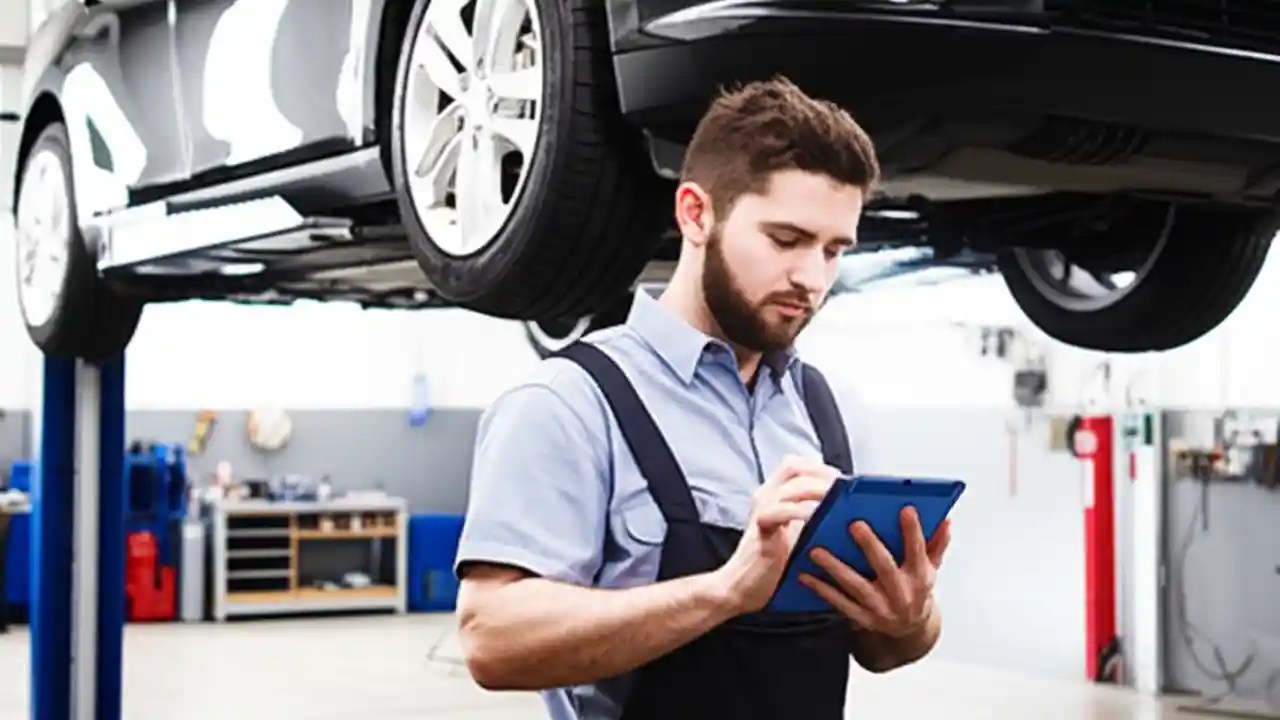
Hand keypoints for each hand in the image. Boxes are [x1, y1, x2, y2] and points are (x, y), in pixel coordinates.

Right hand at [711, 455, 839, 614]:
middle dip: (822, 475)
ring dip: (818, 491)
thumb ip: (813, 516)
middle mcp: (766, 496)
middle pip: (794, 466)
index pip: (797, 464)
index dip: (821, 467)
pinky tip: (817, 517)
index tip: (842, 479)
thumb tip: (846, 509)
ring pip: (792, 487)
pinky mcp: (761, 527)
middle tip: (843, 489)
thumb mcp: (797, 533)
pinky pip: (781, 511)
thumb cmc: (773, 562)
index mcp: (774, 494)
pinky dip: (802, 511)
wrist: (741, 586)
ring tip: (837, 501)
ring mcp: (762, 509)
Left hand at [800, 507, 951, 638]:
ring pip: (856, 586)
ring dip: (835, 568)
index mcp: (920, 577)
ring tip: (816, 550)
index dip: (913, 530)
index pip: (919, 550)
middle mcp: (902, 594)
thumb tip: (945, 519)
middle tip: (854, 524)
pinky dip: (821, 589)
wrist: (909, 629)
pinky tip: (805, 574)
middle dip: (870, 545)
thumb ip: (937, 543)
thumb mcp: (931, 567)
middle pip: (885, 567)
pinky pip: (839, 603)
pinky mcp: (863, 619)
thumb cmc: (916, 588)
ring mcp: (881, 609)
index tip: (906, 508)